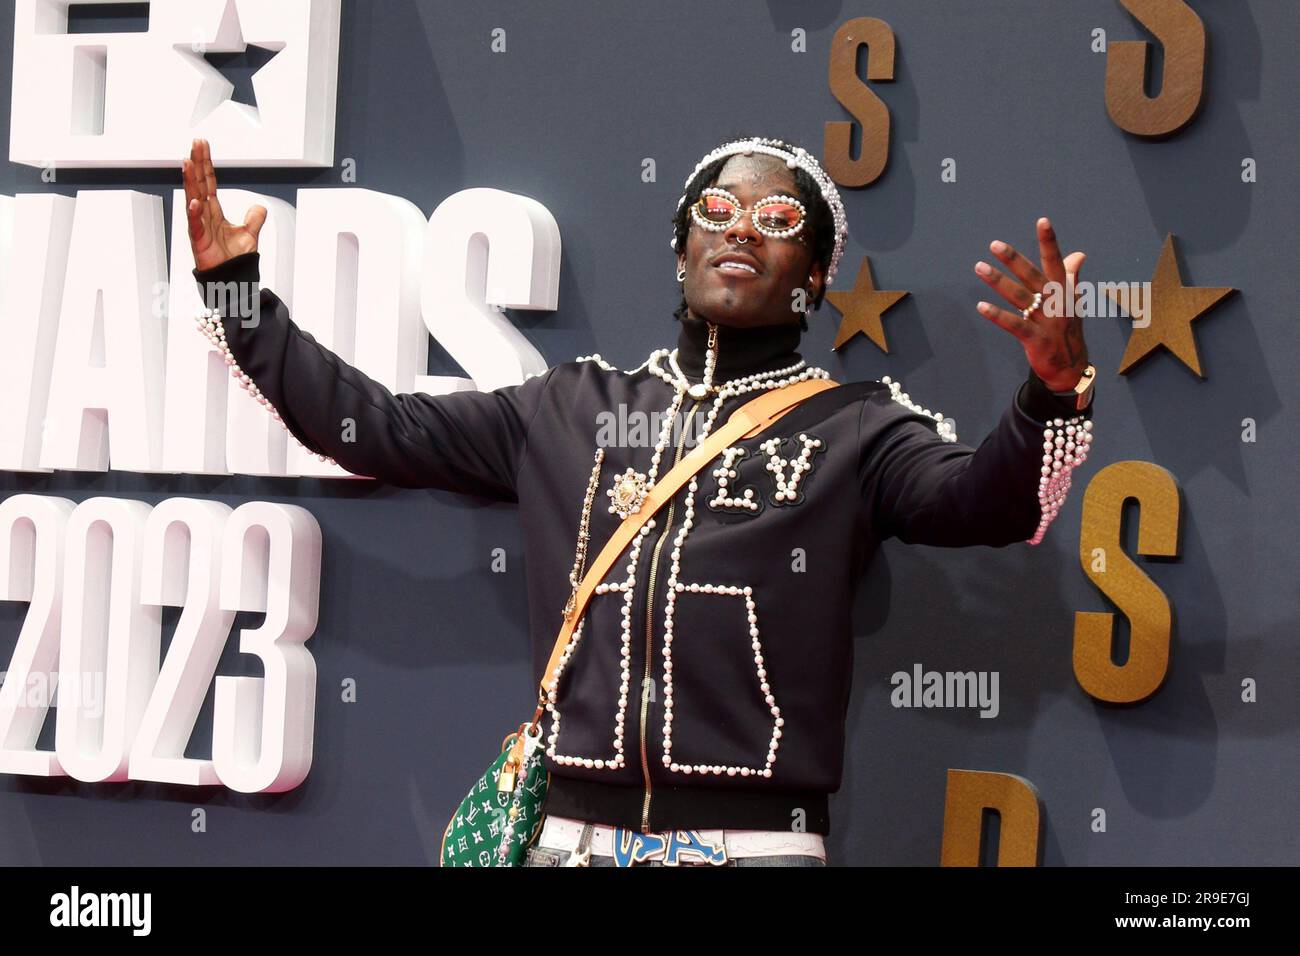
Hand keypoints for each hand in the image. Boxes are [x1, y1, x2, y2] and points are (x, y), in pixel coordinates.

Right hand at [181, 138, 265, 270]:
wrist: (232, 279)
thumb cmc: (234, 259)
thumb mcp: (249, 234)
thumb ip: (254, 219)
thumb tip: (259, 207)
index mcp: (213, 211)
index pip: (209, 181)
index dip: (206, 163)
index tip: (202, 145)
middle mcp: (204, 215)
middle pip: (199, 184)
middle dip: (197, 163)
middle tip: (195, 144)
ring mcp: (200, 227)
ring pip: (193, 199)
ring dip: (190, 181)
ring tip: (188, 163)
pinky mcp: (199, 242)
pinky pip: (196, 226)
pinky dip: (194, 214)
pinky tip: (194, 202)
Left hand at [973, 217, 1088, 391]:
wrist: (1072, 368)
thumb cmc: (1067, 331)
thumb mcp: (1072, 303)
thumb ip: (1071, 277)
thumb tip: (1078, 254)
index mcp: (1064, 292)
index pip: (1056, 262)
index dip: (1049, 242)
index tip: (1042, 220)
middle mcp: (1057, 303)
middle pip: (1033, 276)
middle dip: (1013, 259)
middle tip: (994, 244)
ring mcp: (1047, 322)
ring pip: (1020, 297)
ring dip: (999, 281)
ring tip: (979, 267)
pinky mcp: (1036, 340)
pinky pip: (1015, 325)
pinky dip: (998, 315)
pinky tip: (981, 306)